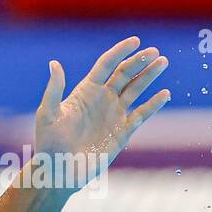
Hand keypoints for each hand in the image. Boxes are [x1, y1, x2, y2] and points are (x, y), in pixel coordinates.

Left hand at [35, 36, 169, 191]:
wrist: (58, 170)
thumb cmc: (48, 142)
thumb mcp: (47, 114)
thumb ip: (54, 89)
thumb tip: (54, 63)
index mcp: (85, 91)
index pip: (106, 65)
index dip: (120, 52)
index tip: (135, 41)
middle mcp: (102, 99)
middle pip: (125, 74)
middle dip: (140, 61)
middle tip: (154, 52)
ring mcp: (114, 114)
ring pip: (136, 89)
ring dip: (149, 76)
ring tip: (163, 62)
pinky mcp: (123, 131)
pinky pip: (142, 114)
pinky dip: (153, 104)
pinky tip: (164, 94)